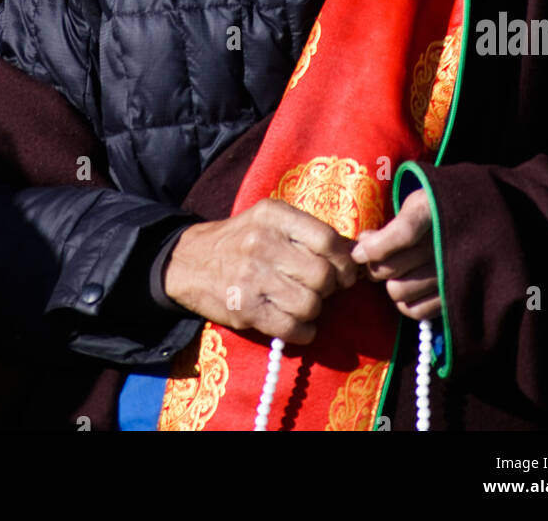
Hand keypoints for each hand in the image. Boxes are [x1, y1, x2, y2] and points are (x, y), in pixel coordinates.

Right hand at [162, 198, 358, 344]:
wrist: (188, 261)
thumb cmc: (240, 239)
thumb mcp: (270, 221)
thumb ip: (309, 232)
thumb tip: (359, 251)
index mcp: (273, 215)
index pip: (326, 238)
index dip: (344, 260)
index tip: (344, 270)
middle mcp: (262, 242)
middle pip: (322, 275)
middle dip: (329, 287)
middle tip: (319, 288)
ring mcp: (252, 277)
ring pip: (310, 304)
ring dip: (313, 310)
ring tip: (301, 303)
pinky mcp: (245, 310)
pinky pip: (291, 329)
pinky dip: (302, 331)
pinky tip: (294, 323)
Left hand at [350, 190, 440, 319]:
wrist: (474, 222)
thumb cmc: (435, 211)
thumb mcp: (413, 203)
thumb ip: (389, 225)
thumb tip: (361, 246)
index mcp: (433, 213)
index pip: (403, 233)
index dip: (374, 246)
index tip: (357, 252)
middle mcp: (443, 245)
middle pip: (391, 268)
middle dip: (374, 265)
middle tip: (376, 258)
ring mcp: (449, 273)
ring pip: (397, 292)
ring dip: (389, 284)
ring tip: (396, 272)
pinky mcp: (452, 296)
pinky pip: (415, 311)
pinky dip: (405, 303)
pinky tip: (408, 287)